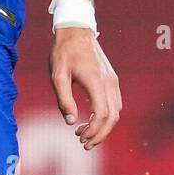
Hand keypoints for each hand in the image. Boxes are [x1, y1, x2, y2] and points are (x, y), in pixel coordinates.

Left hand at [49, 27, 121, 148]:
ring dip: (103, 127)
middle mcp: (109, 82)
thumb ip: (64, 99)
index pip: (102, 115)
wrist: (76, 31)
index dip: (94, 131)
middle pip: (113, 117)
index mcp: (96, 82)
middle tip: (84, 144)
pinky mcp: (111, 79)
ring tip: (84, 134)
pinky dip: (106, 117)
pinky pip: (115, 104)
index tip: (80, 138)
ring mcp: (112, 81)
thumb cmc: (63, 52)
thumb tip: (71, 122)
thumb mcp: (57, 76)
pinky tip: (91, 120)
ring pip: (116, 112)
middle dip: (100, 135)